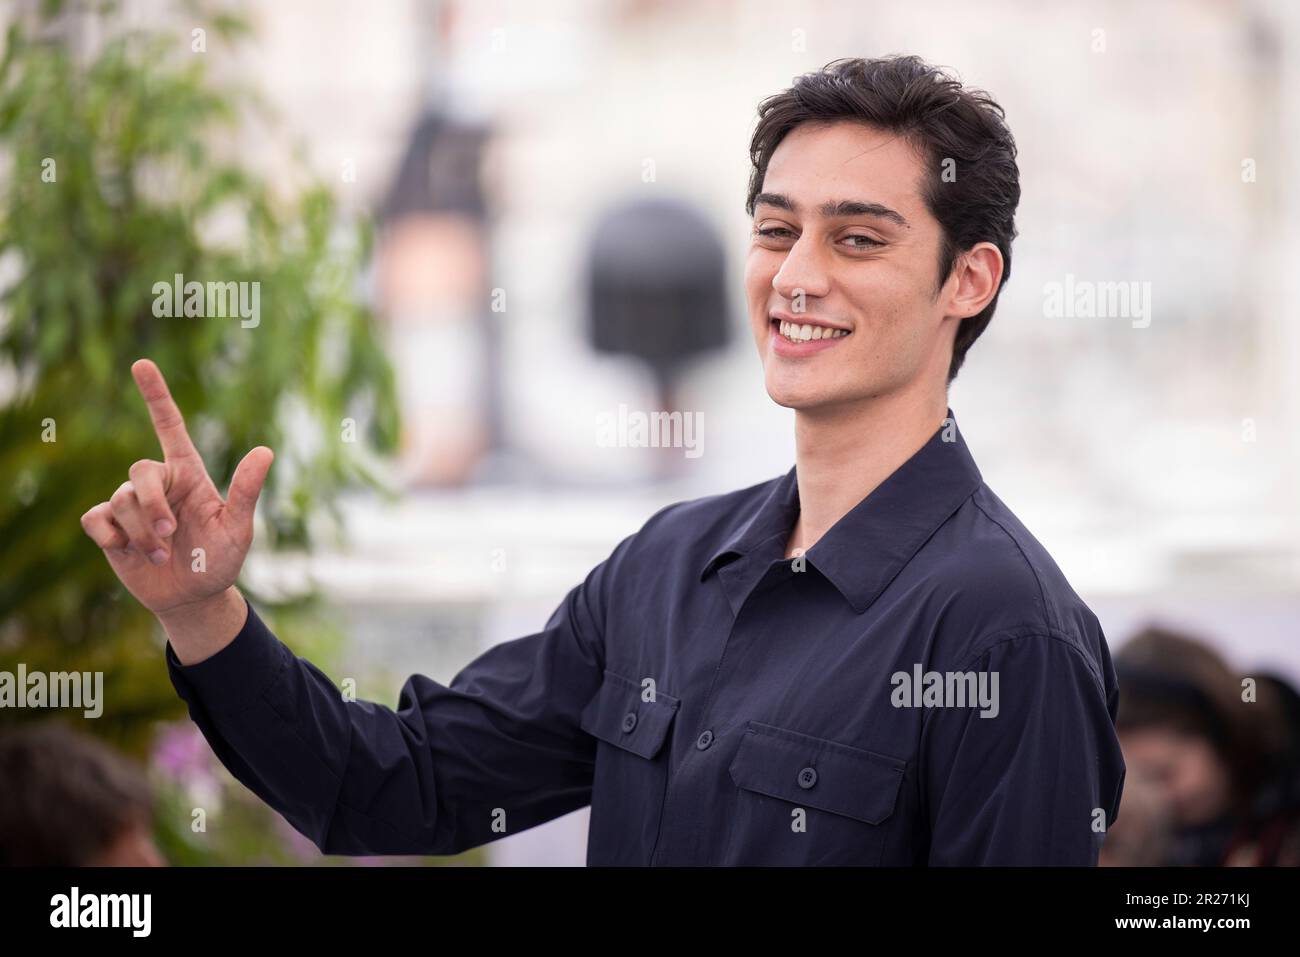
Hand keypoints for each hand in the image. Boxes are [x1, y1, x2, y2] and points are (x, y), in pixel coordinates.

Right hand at [80, 359, 272, 617]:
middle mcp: (159, 484)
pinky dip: (110, 536)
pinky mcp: (109, 528)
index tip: (141, 363)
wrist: (194, 597)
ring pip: (121, 501)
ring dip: (141, 533)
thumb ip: (246, 490)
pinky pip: (95, 519)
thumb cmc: (220, 559)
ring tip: (160, 554)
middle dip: (152, 505)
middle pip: (140, 470)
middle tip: (170, 534)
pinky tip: (126, 551)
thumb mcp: (238, 528)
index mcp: (189, 475)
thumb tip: (266, 450)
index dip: (155, 395)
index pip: (169, 426)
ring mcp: (131, 505)